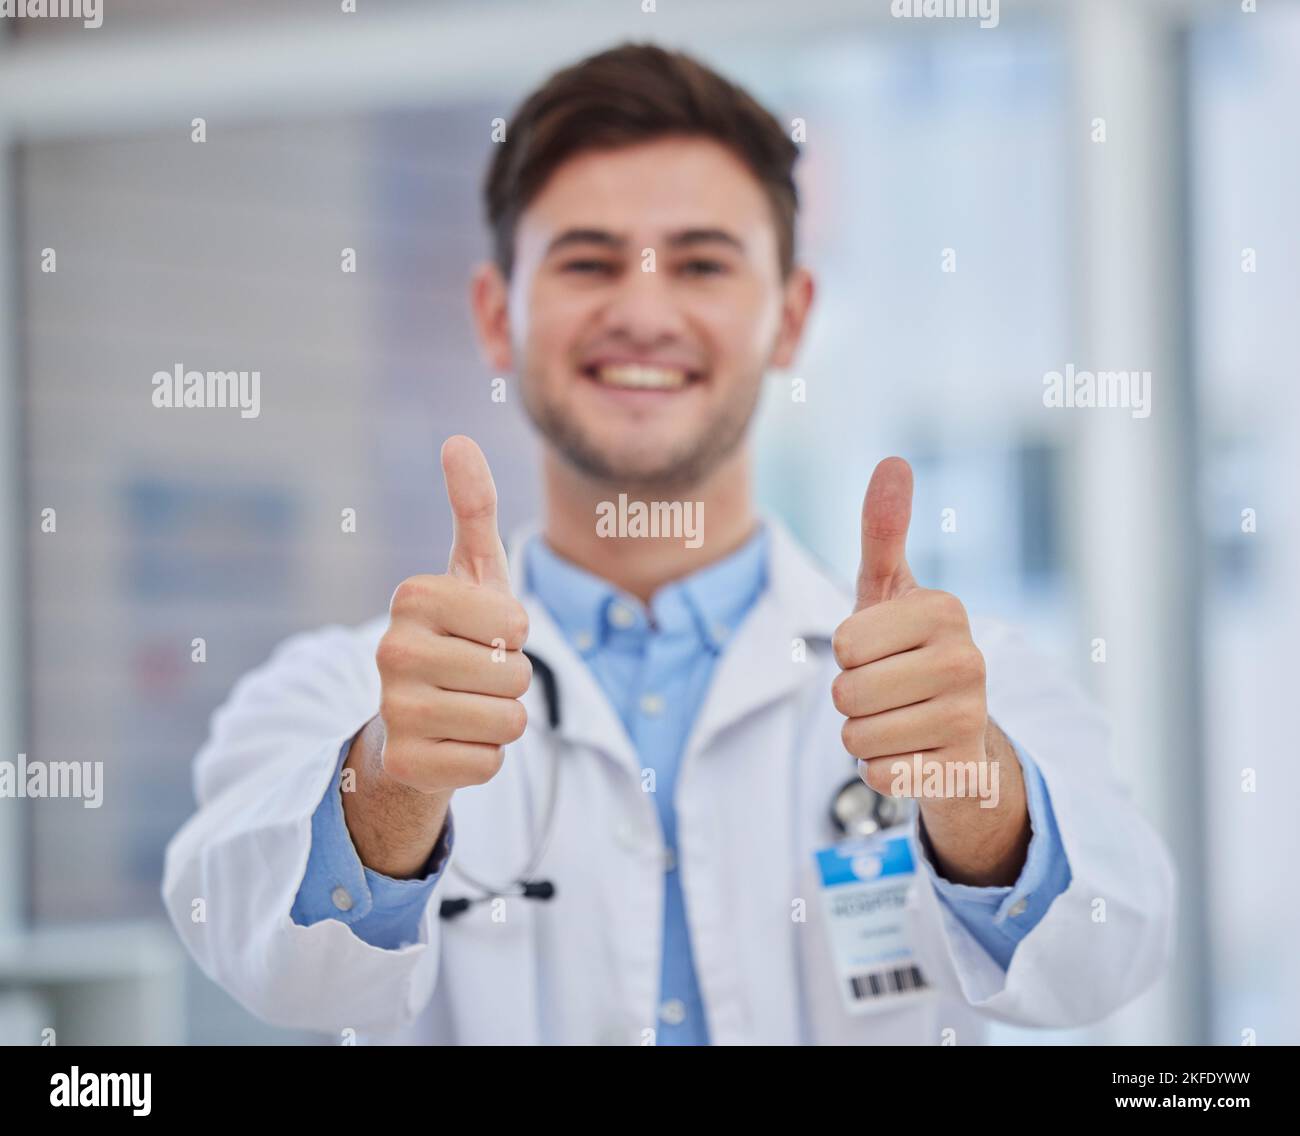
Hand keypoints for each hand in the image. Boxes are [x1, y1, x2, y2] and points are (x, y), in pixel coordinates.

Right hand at [343, 436, 529, 877]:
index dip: (514, 633)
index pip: (517, 623)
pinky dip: (485, 757)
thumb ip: (472, 507)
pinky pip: (491, 764)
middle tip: (472, 675)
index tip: (481, 633)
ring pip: (508, 722)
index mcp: (413, 598)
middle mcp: (391, 651)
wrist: (413, 719)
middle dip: (510, 679)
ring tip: (466, 706)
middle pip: (515, 674)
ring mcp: (394, 711)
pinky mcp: (406, 765)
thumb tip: (459, 440)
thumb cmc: (457, 635)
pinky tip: (452, 743)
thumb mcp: (471, 572)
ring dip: (502, 719)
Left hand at [830, 457, 1028, 885]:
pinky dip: (883, 772)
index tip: (881, 652)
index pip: (844, 642)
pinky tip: (913, 757)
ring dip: (864, 737)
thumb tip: (893, 461)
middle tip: (888, 693)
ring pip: (856, 738)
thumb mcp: (891, 593)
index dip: (848, 653)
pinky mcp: (962, 772)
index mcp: (946, 610)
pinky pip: (879, 777)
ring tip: (899, 722)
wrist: (960, 737)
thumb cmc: (908, 653)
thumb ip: (884, 532)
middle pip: (846, 692)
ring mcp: (970, 719)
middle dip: (851, 700)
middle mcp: (968, 660)